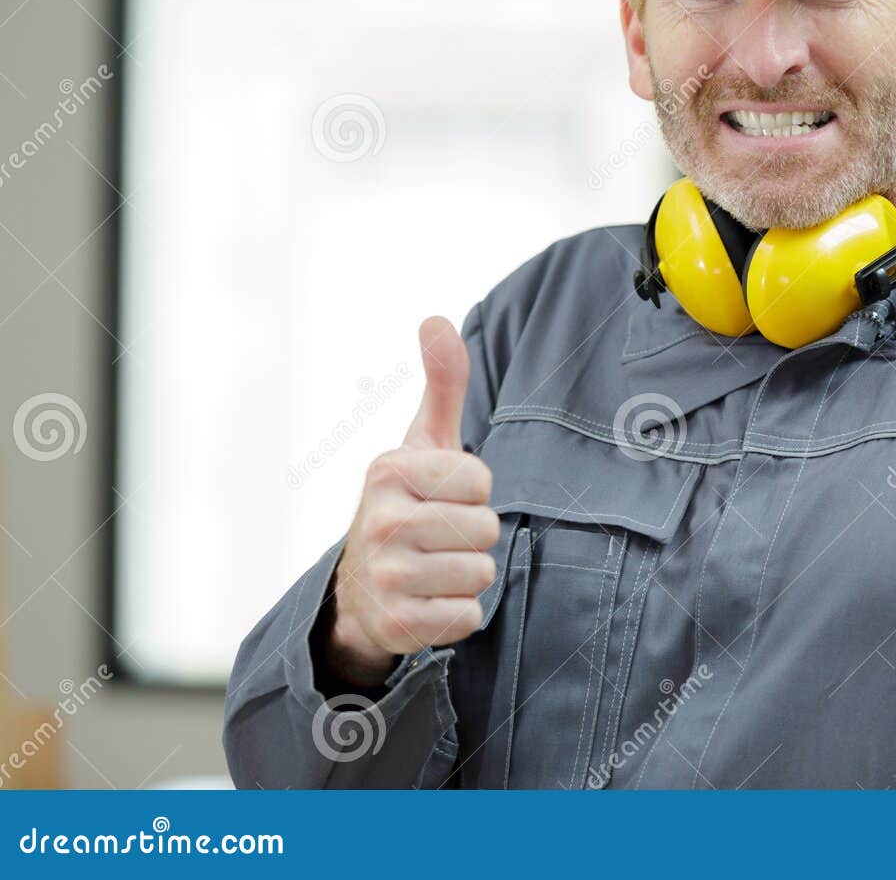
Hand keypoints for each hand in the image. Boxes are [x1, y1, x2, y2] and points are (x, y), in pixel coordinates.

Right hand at [326, 316, 499, 685]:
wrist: (360, 590)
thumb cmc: (405, 504)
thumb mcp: (422, 444)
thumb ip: (441, 384)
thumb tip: (435, 319)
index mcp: (388, 472)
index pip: (481, 480)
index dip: (472, 491)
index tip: (440, 497)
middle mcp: (379, 522)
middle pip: (485, 528)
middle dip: (472, 534)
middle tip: (436, 537)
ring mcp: (385, 577)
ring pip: (481, 572)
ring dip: (466, 574)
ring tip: (432, 567)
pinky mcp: (397, 625)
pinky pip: (468, 616)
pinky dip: (457, 613)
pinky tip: (427, 601)